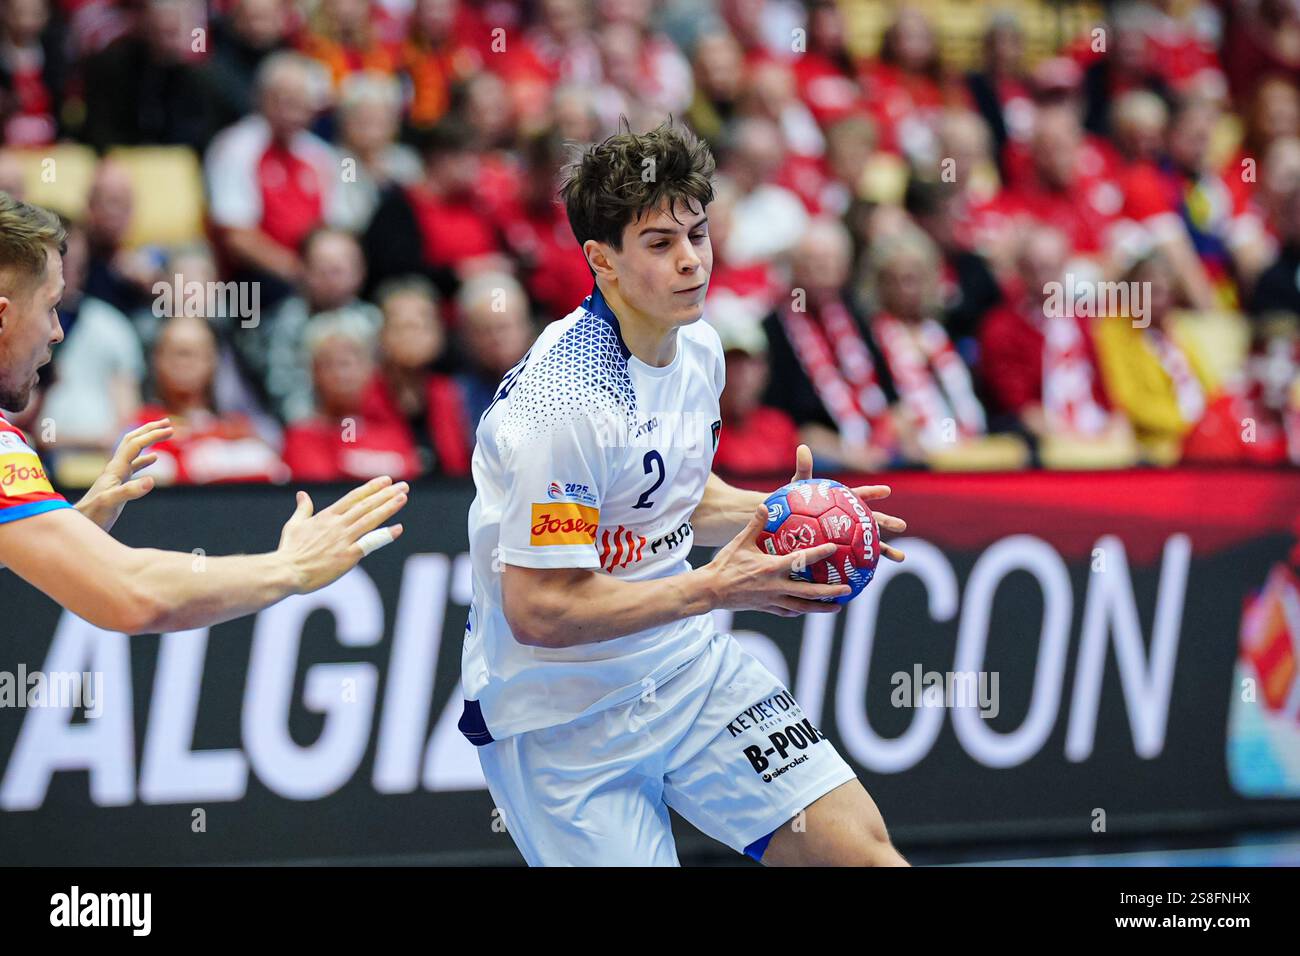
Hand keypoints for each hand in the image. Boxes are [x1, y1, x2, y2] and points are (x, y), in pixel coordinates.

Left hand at [74, 418, 173, 531]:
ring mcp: (117, 475)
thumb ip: (130, 491)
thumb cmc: (93, 514)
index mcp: (116, 468)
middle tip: (167, 422)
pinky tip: (154, 458)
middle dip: (150, 430)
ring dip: (149, 440)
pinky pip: (135, 466)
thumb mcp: (112, 502)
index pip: (136, 444)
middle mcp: (116, 468)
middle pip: (133, 441)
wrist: (79, 522)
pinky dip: (146, 459)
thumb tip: (152, 480)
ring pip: (135, 451)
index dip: (152, 435)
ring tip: (164, 434)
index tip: (170, 430)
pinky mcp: (119, 484)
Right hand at [277, 476, 408, 593]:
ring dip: (388, 507)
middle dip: (386, 494)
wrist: (287, 571)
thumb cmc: (289, 550)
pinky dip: (384, 535)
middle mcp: (338, 524)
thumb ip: (303, 509)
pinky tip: (398, 529)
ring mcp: (344, 539)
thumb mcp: (294, 524)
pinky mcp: (348, 556)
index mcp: (327, 516)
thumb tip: (302, 495)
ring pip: (370, 519)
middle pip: (366, 505)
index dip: (371, 488)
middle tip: (404, 485)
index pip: (354, 497)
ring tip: (403, 497)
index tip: (386, 480)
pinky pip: (370, 543)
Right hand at [703, 504, 849, 616]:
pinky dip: (799, 610)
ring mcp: (772, 600)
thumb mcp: (740, 542)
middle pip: (809, 592)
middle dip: (830, 592)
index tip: (835, 548)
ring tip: (837, 607)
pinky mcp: (766, 607)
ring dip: (821, 607)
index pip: (801, 560)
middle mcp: (776, 587)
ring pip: (802, 606)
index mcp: (772, 568)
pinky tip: (806, 609)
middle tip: (849, 589)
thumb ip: (755, 525)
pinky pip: (787, 611)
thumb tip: (764, 505)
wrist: (710, 590)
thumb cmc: (725, 564)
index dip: (819, 554)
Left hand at [789, 443, 906, 562]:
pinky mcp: (844, 550)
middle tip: (901, 526)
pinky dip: (865, 566)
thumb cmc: (794, 504)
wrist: (788, 524)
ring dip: (887, 549)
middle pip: (873, 519)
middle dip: (888, 522)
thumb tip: (802, 447)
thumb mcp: (799, 485)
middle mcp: (850, 518)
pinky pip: (856, 559)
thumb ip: (804, 469)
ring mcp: (849, 535)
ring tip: (901, 557)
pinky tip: (873, 576)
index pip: (861, 494)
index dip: (873, 492)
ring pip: (871, 542)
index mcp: (843, 501)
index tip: (886, 491)